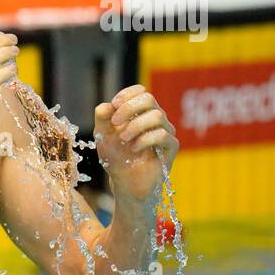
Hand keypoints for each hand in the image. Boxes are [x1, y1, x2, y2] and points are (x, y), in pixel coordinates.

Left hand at [94, 85, 179, 202]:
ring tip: (124, 139)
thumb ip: (102, 118)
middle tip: (115, 122)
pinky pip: (162, 135)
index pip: (141, 92)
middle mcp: (156, 119)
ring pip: (157, 116)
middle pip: (149, 99)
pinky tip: (134, 149)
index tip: (114, 105)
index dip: (127, 94)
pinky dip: (144, 140)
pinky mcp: (171, 147)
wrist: (125, 182)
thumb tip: (106, 105)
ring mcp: (166, 132)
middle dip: (129, 108)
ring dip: (135, 126)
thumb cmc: (116, 157)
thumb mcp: (103, 136)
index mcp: (140, 113)